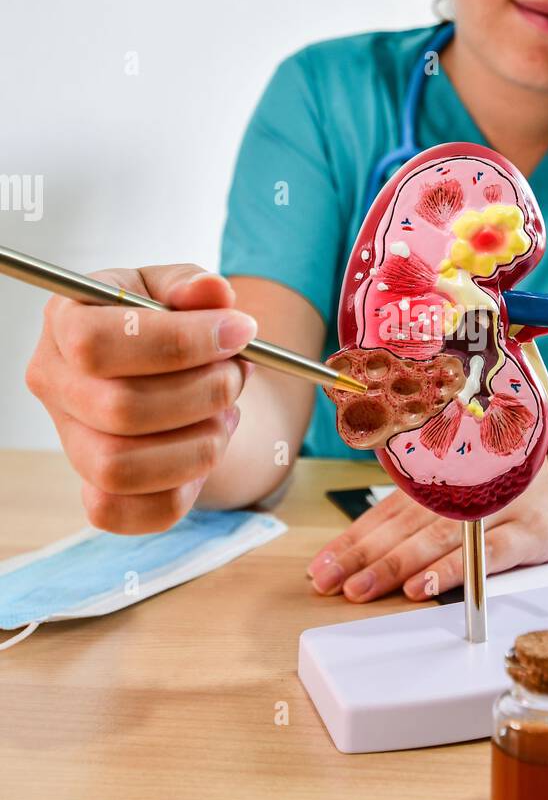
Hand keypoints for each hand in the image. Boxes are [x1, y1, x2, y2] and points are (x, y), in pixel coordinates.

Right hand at [25, 263, 257, 533]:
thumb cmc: (168, 324)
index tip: (239, 331)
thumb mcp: (177, 289)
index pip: (96, 344)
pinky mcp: (99, 494)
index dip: (179, 343)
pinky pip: (137, 513)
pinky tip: (206, 446)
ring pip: (123, 468)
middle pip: (119, 409)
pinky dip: (189, 486)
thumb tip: (213, 293)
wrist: (171, 376)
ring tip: (226, 413)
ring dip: (200, 443)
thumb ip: (193, 285)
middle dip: (203, 393)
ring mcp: (73, 446)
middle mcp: (56, 386)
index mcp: (64, 322)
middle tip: (239, 374)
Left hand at [307, 464, 547, 602]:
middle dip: (361, 555)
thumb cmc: (535, 491)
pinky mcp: (531, 532)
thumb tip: (381, 543)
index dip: (354, 536)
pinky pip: (485, 555)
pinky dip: (452, 572)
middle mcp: (471, 486)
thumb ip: (439, 508)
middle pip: (406, 524)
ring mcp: (501, 507)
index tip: (322, 563)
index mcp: (453, 476)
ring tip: (361, 590)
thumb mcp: (482, 491)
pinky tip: (423, 590)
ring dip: (395, 566)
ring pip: (437, 539)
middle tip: (326, 581)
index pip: (392, 507)